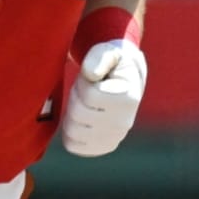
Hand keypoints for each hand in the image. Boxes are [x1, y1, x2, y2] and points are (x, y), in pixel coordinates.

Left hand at [61, 39, 146, 156]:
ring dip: (72, 112)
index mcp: (128, 98)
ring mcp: (114, 138)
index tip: (92, 77)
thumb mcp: (109, 51)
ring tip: (84, 102)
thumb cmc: (113, 62)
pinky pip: (73, 145)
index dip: (83, 83)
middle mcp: (124, 123)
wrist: (126, 79)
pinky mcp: (103, 147)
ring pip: (72, 131)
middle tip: (85, 88)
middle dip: (76, 96)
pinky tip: (81, 117)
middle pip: (78, 114)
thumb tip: (91, 75)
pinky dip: (69, 131)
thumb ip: (99, 58)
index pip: (89, 96)